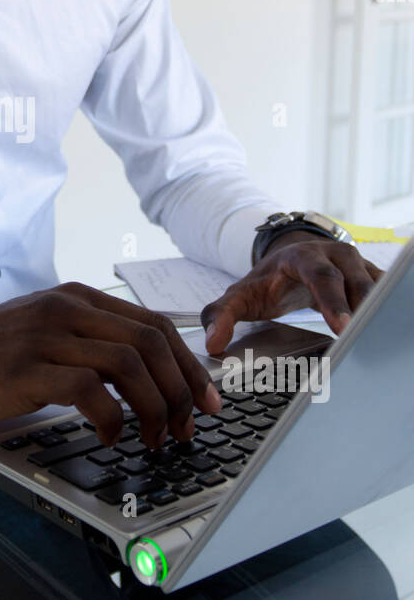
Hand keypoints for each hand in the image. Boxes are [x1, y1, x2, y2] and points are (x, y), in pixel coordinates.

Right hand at [0, 281, 221, 449]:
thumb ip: (93, 343)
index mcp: (80, 298)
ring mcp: (46, 336)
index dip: (190, 366)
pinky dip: (111, 417)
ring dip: (154, 408)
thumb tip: (153, 377)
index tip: (206, 401)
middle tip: (186, 428)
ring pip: (128, 363)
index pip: (155, 325)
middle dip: (181, 390)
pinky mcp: (26, 367)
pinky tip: (110, 437)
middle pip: (151, 342)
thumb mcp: (49, 333)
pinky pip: (88, 389)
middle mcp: (68, 309)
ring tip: (154, 438)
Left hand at [200, 232, 384, 355]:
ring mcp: (359, 264)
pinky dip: (385, 313)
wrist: (290, 260)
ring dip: (377, 314)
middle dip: (362, 312)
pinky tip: (383, 335)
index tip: (342, 327)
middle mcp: (336, 255)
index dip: (333, 301)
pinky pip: (386, 295)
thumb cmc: (267, 282)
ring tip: (376, 343)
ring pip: (377, 289)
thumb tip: (213, 343)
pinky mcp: (373, 276)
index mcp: (304, 257)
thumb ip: (221, 315)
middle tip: (364, 341)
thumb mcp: (241, 295)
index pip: (323, 277)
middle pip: (357, 283)